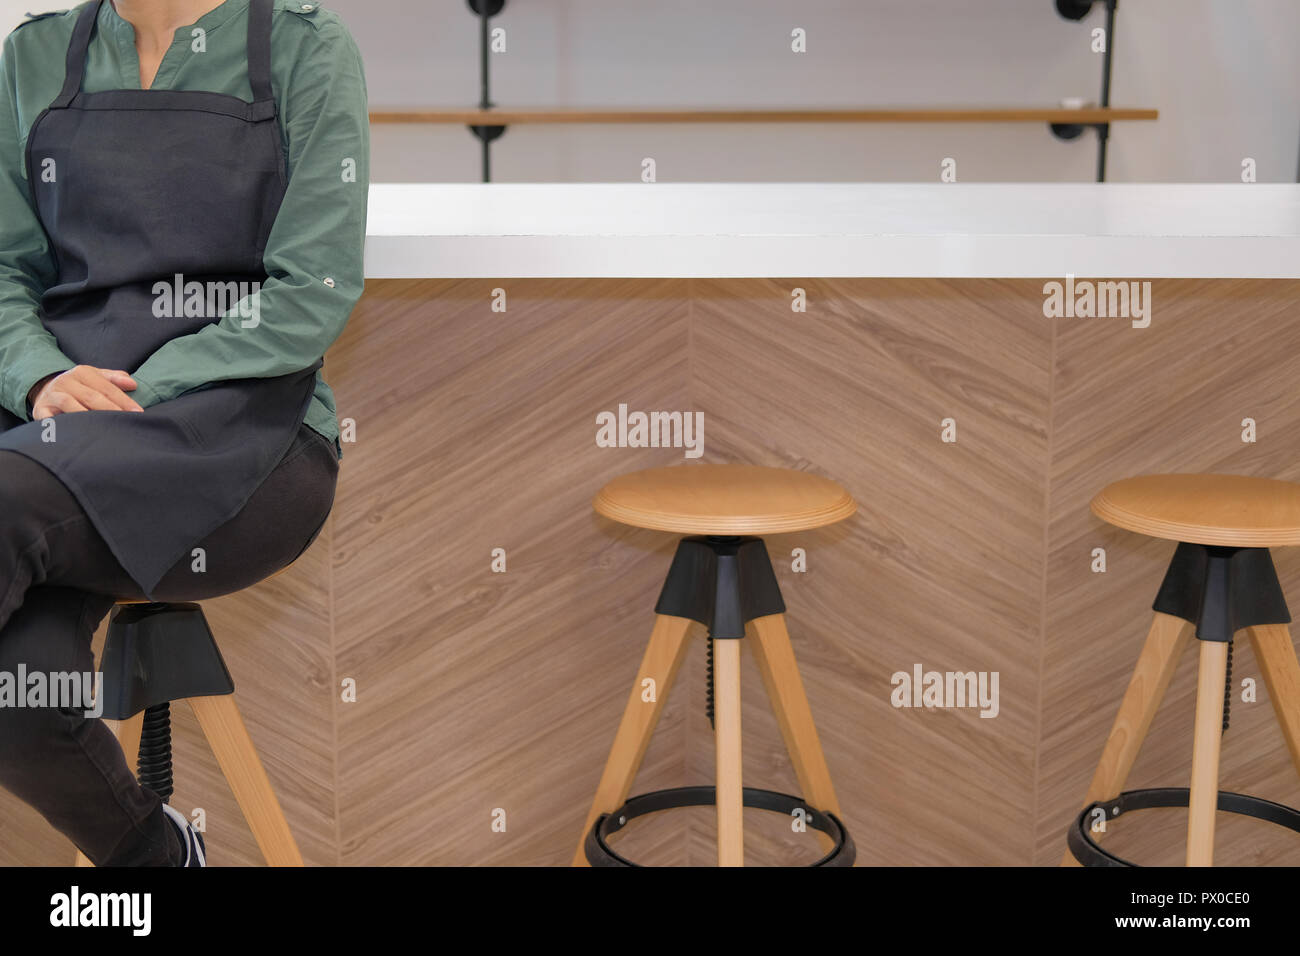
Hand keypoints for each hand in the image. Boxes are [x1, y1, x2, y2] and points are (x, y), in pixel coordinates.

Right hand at [28, 366, 142, 419]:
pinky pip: (49, 418)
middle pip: (91, 396)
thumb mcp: (95, 377)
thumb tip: (133, 384)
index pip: (106, 388)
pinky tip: (75, 433)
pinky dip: (59, 424)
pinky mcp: (40, 410)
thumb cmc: (80, 387)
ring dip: (87, 417)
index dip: (123, 400)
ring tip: (104, 428)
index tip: (138, 412)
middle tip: (125, 422)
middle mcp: (65, 382)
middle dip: (111, 410)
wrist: (46, 390)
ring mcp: (52, 396)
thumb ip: (114, 379)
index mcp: (82, 372)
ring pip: (70, 404)